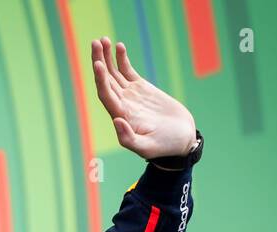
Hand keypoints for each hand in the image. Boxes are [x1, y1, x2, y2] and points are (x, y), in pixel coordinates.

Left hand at [91, 37, 196, 159]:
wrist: (180, 139)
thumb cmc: (164, 147)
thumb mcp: (146, 147)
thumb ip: (128, 137)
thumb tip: (116, 120)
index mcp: (121, 116)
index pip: (106, 95)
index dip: (100, 80)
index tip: (97, 63)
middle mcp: (122, 104)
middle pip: (105, 80)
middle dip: (99, 61)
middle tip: (95, 42)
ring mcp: (131, 95)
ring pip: (114, 73)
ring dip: (106, 57)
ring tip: (102, 39)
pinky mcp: (141, 88)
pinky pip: (127, 71)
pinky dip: (122, 59)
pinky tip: (118, 46)